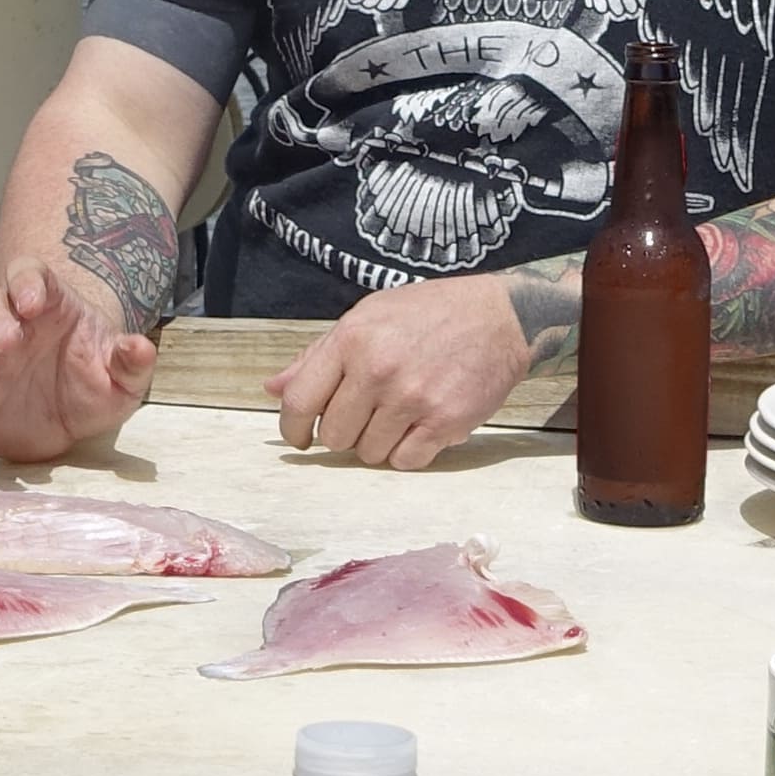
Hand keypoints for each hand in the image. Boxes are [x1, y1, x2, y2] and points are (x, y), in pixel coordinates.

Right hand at [0, 262, 153, 465]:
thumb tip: (140, 348)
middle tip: (8, 340)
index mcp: (49, 308)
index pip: (28, 274)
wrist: (70, 428)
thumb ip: (131, 363)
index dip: (24, 281)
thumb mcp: (123, 382)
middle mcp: (12, 325)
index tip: (32, 302)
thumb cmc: (94, 389)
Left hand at [272, 271, 536, 470]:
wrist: (501, 317)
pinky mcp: (445, 422)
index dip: (292, 428)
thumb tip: (273, 388)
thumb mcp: (369, 316)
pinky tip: (420, 426)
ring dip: (378, 442)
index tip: (300, 437)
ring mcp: (412, 398)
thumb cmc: (430, 313)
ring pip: (369, 454)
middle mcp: (378, 370)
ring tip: (399, 414)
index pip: (299, 401)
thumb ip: (318, 355)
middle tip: (367, 413)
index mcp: (352, 339)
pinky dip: (408, 452)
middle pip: (334, 436)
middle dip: (345, 431)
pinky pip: (405, 462)